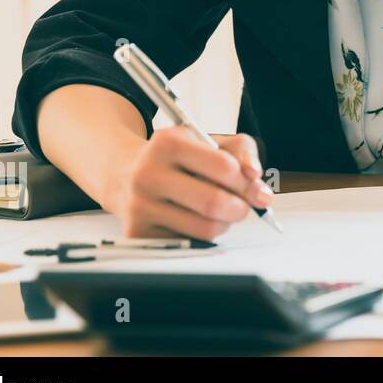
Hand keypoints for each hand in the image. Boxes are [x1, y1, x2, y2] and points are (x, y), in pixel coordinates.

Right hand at [109, 130, 273, 239]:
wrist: (126, 173)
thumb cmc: (178, 157)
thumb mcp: (208, 140)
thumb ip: (241, 151)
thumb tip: (256, 177)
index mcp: (168, 143)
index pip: (225, 167)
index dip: (248, 182)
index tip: (256, 188)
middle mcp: (148, 174)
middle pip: (214, 203)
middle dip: (241, 208)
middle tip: (243, 206)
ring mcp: (139, 206)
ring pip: (206, 229)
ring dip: (224, 223)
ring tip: (219, 211)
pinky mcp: (137, 233)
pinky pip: (190, 243)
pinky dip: (203, 234)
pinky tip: (194, 219)